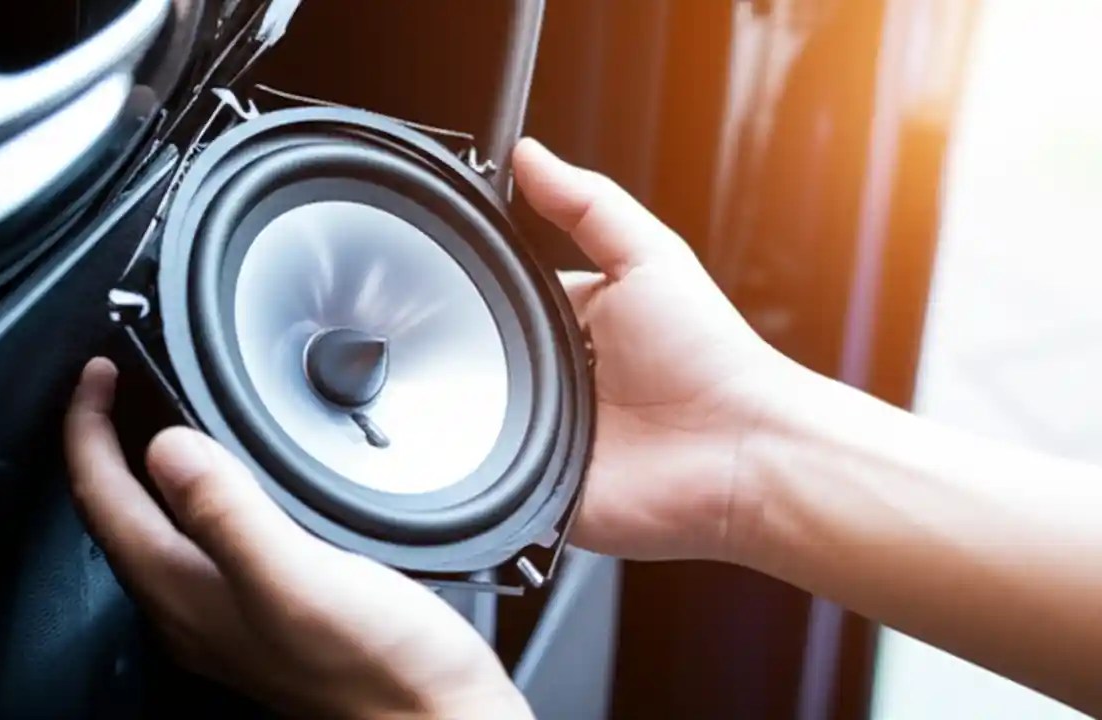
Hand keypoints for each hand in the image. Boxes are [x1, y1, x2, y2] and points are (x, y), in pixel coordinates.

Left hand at [64, 359, 530, 718]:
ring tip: (158, 418)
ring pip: (160, 530)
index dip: (88, 429)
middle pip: (118, 516)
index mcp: (189, 595)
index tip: (96, 375)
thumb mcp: (302, 580)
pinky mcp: (271, 616)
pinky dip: (202, 498)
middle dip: (106, 444)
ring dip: (149, 469)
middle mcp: (196, 610)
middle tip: (114, 387)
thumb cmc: (381, 672)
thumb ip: (230, 514)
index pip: (103, 500)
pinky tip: (238, 487)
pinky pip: (208, 544)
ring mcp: (231, 616)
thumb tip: (168, 448)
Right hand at [513, 139, 803, 562]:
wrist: (738, 452)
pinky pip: (495, 477)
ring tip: (498, 395)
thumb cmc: (712, 357)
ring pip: (480, 417)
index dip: (477, 287)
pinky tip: (498, 446)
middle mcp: (562, 379)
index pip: (505, 298)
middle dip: (473, 351)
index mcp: (578, 323)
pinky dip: (491, 463)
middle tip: (476, 342)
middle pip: (486, 357)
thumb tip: (528, 155)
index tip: (447, 270)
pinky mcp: (545, 487)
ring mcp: (551, 434)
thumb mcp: (648, 256)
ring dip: (480, 407)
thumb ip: (586, 204)